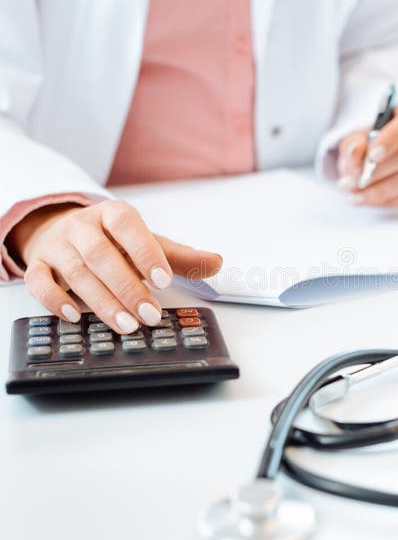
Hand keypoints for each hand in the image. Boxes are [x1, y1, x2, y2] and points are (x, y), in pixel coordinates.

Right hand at [12, 201, 221, 332]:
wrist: (61, 231)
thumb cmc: (112, 242)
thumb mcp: (147, 244)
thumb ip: (180, 256)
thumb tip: (217, 262)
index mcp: (112, 214)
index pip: (128, 226)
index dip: (145, 252)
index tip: (164, 280)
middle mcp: (82, 227)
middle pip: (101, 255)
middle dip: (127, 287)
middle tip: (149, 314)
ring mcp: (58, 246)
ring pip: (76, 272)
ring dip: (102, 301)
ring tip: (127, 324)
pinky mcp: (39, 265)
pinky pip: (40, 282)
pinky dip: (56, 300)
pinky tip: (74, 317)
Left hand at [337, 98, 397, 206]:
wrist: (389, 153)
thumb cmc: (375, 140)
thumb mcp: (358, 137)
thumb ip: (353, 144)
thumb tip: (356, 152)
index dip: (393, 138)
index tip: (372, 156)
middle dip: (380, 171)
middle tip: (354, 183)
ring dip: (383, 190)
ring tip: (357, 196)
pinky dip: (394, 200)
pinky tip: (374, 200)